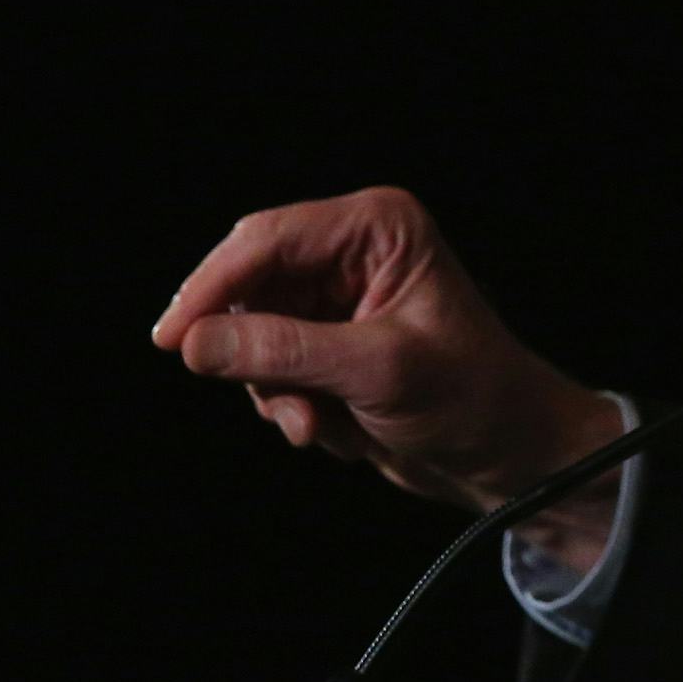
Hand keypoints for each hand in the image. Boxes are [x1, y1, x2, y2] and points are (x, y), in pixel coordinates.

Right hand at [152, 188, 622, 560]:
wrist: (508, 453)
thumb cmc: (474, 398)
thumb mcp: (378, 373)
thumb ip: (286, 353)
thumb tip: (198, 343)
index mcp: (378, 228)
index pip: (266, 240)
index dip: (211, 288)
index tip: (174, 340)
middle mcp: (353, 252)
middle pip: (247, 287)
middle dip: (256, 354)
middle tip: (284, 403)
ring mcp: (337, 299)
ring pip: (249, 336)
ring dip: (277, 391)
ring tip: (322, 423)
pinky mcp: (328, 344)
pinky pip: (268, 370)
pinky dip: (290, 405)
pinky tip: (336, 428)